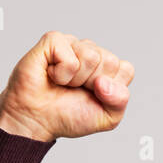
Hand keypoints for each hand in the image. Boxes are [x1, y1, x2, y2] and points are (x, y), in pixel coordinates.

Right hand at [0, 32, 134, 140]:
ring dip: (76, 79)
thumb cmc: (68, 116)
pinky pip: (70, 56)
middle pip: (110, 61)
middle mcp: (91, 52)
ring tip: (63, 84)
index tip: (94, 96)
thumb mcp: (106, 118)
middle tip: (75, 91)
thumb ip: (120, 101)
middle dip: (93, 84)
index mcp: (106, 68)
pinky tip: (52, 75)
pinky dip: (62, 73)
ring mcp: (72, 44)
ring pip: (92, 56)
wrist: (37, 121)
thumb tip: (104, 82)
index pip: (126, 69)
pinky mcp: (53, 41)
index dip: (111, 89)